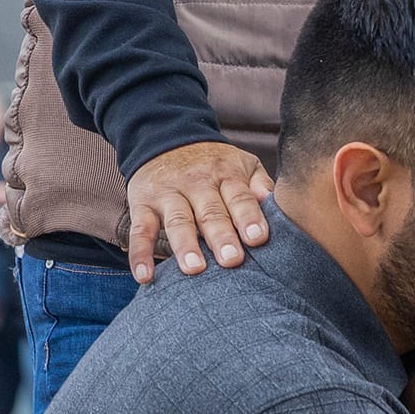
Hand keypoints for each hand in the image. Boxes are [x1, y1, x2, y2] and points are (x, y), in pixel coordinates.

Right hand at [125, 139, 273, 283]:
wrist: (164, 136)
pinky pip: (140, 230)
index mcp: (226, 175)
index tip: (258, 238)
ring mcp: (167, 194)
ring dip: (185, 245)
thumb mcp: (243, 164)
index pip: (239, 197)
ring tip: (194, 268)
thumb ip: (260, 184)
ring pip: (177, 221)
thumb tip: (274, 201)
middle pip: (210, 212)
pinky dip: (140, 254)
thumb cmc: (215, 165)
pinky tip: (144, 277)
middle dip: (221, 236)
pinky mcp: (142, 204)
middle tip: (232, 260)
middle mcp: (196, 183)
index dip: (248, 217)